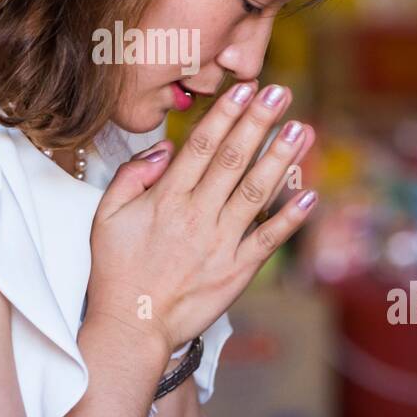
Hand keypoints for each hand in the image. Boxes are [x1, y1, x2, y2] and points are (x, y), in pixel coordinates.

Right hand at [88, 81, 316, 356]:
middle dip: (258, 123)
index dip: (226, 115)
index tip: (246, 89)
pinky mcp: (237, 271)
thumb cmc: (117, 271)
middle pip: (232, 160)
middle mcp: (197, 215)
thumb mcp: (106, 217)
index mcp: (166, 199)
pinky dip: (290, 218)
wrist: (131, 327)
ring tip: (302, 129)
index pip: (201, 146)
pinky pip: (268, 240)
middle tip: (280, 92)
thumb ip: (131, 176)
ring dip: (281, 159)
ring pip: (255, 192)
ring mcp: (220, 243)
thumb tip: (165, 147)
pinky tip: (311, 194)